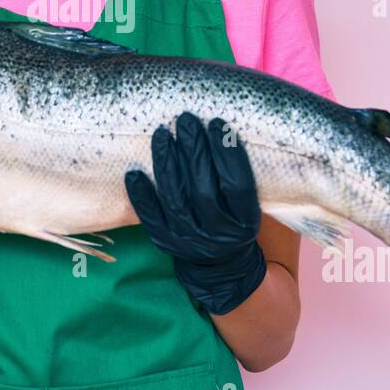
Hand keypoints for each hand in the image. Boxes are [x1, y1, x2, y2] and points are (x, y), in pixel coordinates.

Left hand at [124, 112, 267, 314]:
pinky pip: (151, 219)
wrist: (226, 270)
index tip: (218, 123)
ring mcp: (191, 241)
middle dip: (194, 152)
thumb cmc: (240, 223)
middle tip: (185, 120)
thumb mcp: (256, 208)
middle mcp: (219, 235)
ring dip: (167, 165)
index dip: (228, 154)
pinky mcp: (167, 243)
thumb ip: (250, 178)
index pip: (238, 185)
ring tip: (162, 135)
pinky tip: (134, 173)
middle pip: (204, 190)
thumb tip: (238, 130)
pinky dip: (141, 197)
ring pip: (176, 200)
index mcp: (246, 223)